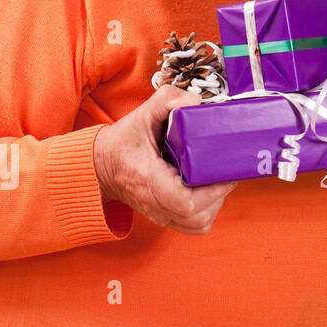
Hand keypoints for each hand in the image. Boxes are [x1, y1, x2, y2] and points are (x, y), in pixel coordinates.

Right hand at [93, 85, 237, 234]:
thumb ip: (168, 100)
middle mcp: (153, 202)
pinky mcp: (164, 217)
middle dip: (219, 195)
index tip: (224, 172)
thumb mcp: (141, 115)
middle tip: (226, 172)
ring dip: (215, 204)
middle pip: (196, 216)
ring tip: (218, 180)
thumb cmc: (122, 142)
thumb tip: (195, 102)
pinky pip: (192, 226)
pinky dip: (206, 212)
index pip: (184, 201)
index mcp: (147, 178)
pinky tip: (208, 192)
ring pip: (198, 224)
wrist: (100, 166)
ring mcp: (159, 214)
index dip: (211, 191)